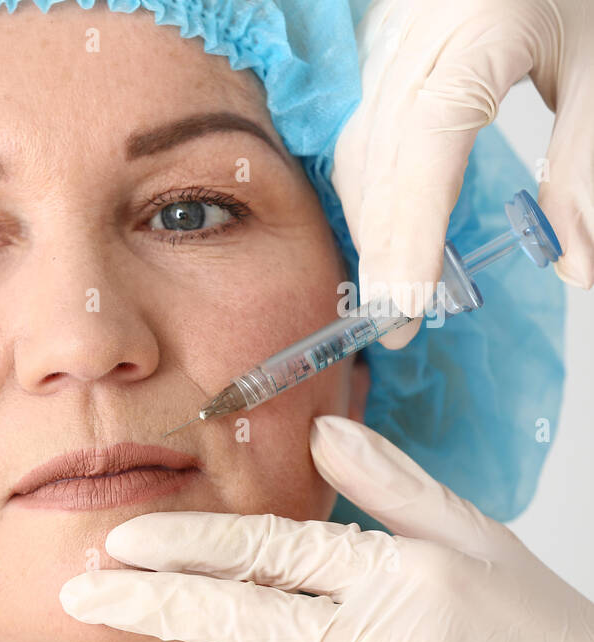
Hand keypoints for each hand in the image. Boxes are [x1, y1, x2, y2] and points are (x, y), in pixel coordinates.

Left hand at [59, 415, 593, 641]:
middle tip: (81, 596)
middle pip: (238, 613)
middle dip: (148, 603)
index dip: (189, 544)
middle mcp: (384, 632)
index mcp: (402, 568)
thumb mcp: (475, 543)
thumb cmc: (532, 637)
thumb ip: (391, 486)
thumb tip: (321, 430)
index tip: (122, 540)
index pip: (272, 550)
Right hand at [331, 0, 593, 348]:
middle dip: (383, 249)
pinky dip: (368, 196)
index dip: (413, 227)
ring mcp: (388, 47)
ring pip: (360, 152)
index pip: (428, 141)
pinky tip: (383, 235)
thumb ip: (583, 165)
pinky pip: (358, 136)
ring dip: (371, 229)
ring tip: (393, 292)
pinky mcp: (379, 58)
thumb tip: (575, 263)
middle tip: (396, 323)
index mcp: (480, 29)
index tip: (412, 299)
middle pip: (381, 159)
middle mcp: (417, 40)